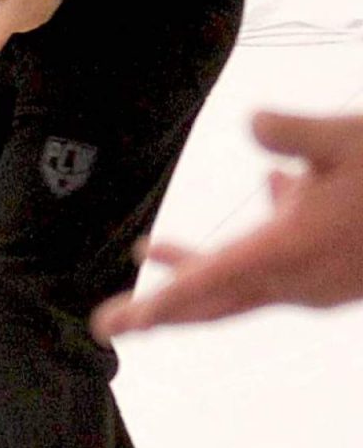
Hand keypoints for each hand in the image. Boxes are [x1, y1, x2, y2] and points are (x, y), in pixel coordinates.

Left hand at [92, 111, 362, 339]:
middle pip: (217, 301)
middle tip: (109, 324)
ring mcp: (325, 286)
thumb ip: (293, 133)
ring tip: (150, 251)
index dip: (156, 305)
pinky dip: (258, 243)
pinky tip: (277, 190)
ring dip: (202, 267)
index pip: (208, 284)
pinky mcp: (343, 278)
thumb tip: (254, 122)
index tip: (113, 325)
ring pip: (247, 282)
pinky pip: (282, 266)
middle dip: (162, 310)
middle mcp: (303, 279)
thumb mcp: (348, 139)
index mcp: (293, 251)